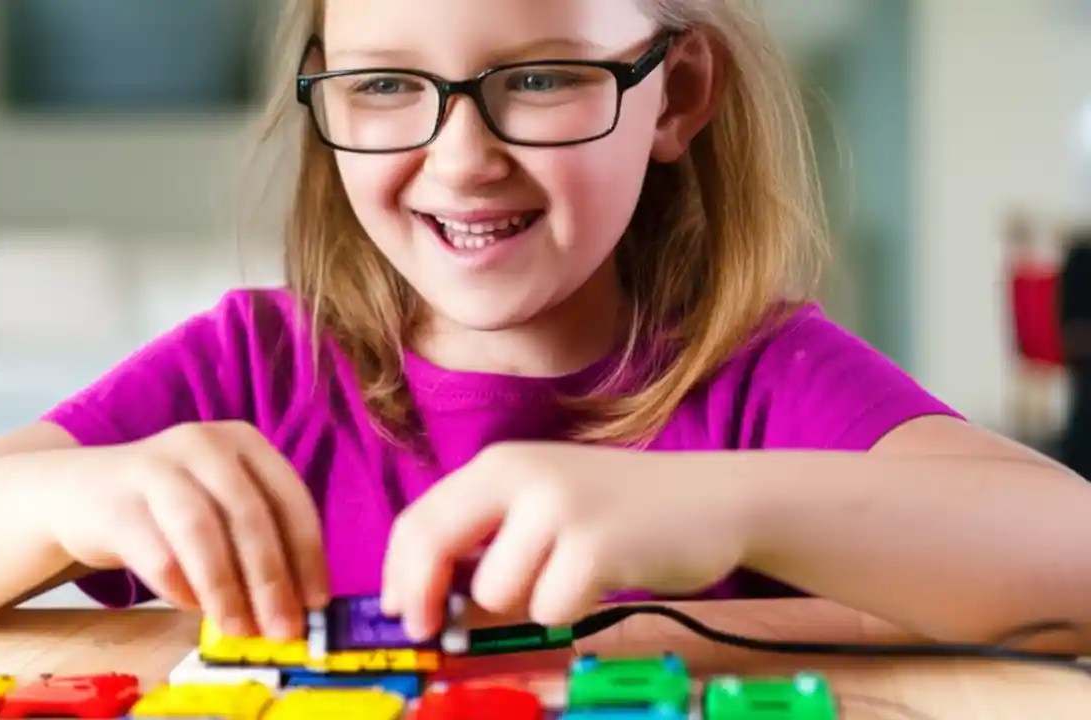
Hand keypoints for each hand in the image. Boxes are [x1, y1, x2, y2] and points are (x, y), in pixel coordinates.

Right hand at [43, 421, 327, 638]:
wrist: (78, 494)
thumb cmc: (168, 509)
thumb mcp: (220, 505)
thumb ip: (257, 541)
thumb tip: (297, 606)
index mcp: (244, 442)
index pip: (289, 498)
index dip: (307, 554)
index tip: (316, 603)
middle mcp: (203, 444)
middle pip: (248, 515)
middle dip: (271, 579)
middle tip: (282, 629)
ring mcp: (156, 467)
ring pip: (202, 530)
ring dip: (226, 588)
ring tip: (239, 629)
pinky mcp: (116, 501)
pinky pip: (155, 550)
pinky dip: (180, 586)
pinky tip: (191, 607)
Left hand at [381, 442, 752, 638]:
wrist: (711, 500)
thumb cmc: (616, 512)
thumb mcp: (541, 505)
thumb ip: (486, 537)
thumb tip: (427, 601)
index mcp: (500, 464)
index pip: (420, 518)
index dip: (398, 571)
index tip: (398, 612)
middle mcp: (522, 475)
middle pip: (435, 544)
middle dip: (425, 597)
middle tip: (432, 630)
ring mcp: (560, 508)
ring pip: (495, 592)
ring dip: (524, 602)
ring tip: (569, 576)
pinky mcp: (596, 546)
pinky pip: (548, 609)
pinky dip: (570, 610)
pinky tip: (601, 580)